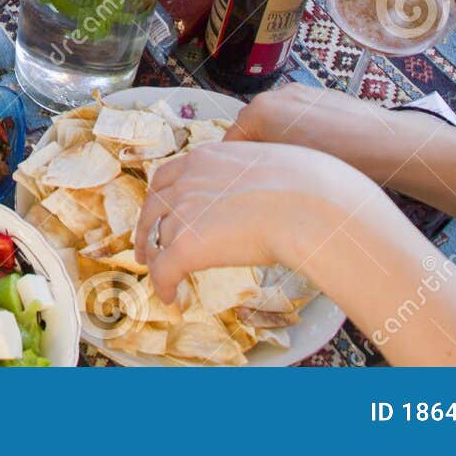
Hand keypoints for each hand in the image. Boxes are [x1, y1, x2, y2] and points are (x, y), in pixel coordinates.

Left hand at [134, 140, 384, 302]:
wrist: (309, 206)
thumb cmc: (308, 185)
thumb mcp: (270, 161)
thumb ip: (250, 173)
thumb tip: (266, 186)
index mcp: (204, 158)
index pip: (166, 178)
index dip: (159, 199)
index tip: (159, 212)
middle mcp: (186, 182)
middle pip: (152, 208)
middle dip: (146, 229)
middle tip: (147, 247)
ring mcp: (183, 213)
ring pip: (157, 240)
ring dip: (156, 259)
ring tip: (160, 274)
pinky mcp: (187, 246)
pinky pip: (163, 271)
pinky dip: (162, 286)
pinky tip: (170, 297)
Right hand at [226, 82, 451, 184]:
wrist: (387, 144)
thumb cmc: (339, 160)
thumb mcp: (288, 169)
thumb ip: (259, 166)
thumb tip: (248, 176)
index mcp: (258, 112)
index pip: (228, 143)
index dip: (233, 170)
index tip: (242, 188)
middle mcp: (273, 96)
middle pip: (248, 131)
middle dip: (256, 155)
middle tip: (270, 181)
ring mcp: (297, 93)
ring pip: (272, 124)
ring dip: (277, 144)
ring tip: (297, 168)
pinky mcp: (318, 94)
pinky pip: (294, 116)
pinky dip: (297, 133)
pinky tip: (318, 154)